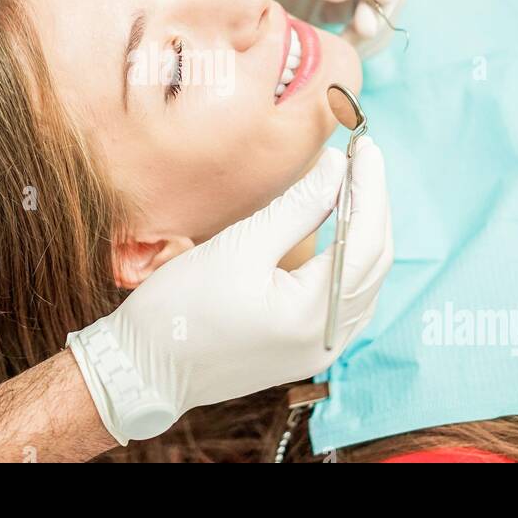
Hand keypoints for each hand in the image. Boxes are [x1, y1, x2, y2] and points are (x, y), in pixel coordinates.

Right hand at [66, 138, 392, 443]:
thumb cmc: (179, 308)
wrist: (142, 370)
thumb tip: (338, 168)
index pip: (365, 239)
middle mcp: (326, 339)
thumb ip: (297, 207)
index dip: (369, 187)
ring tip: (354, 188)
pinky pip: (346, 301)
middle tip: (362, 159)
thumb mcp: (239, 246)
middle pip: (374, 261)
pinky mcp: (304, 352)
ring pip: (365, 282)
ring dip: (365, 233)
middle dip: (372, 205)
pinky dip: (349, 263)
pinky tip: (341, 236)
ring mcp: (318, 350)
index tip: (365, 146)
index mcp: (311, 314)